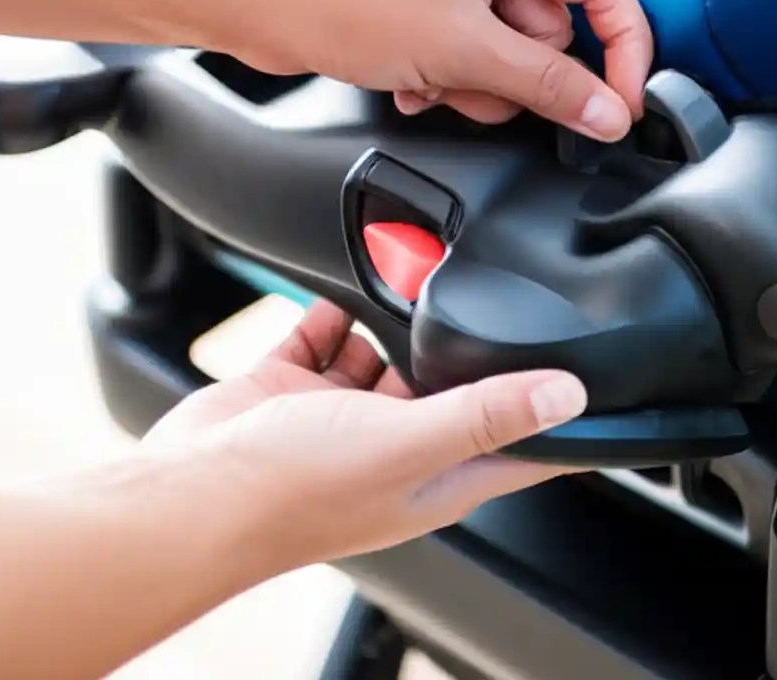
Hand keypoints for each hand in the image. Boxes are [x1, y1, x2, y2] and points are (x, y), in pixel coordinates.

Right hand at [145, 301, 587, 565]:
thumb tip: (567, 397)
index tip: (587, 382)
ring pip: (384, 358)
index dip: (553, 420)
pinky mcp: (291, 394)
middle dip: (461, 349)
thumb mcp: (412, 442)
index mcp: (437, 476)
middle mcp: (393, 448)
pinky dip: (332, 318)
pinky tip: (340, 296)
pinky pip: (323, 342)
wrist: (189, 494)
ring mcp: (340, 421)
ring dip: (392, 325)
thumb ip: (488, 413)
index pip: (517, 449)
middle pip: (449, 390)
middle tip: (481, 296)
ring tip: (406, 282)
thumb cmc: (295, 491)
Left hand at [231, 0, 652, 141]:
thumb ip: (548, 84)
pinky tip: (411, 82)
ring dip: (477, 84)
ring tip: (433, 81)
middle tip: (486, 90)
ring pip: (505, 49)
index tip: (617, 109)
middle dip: (522, 77)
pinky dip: (447, 76)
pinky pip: (465, 51)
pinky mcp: (423, 2)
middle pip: (553, 28)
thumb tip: (606, 110)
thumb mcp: (464, 46)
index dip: (622, 54)